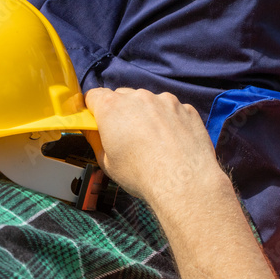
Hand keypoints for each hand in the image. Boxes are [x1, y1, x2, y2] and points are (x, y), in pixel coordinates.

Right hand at [83, 88, 229, 205]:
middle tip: (126, 136)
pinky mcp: (186, 108)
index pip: (94, 95)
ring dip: (147, 114)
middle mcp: (139, 97)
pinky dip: (169, 121)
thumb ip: (96, 141)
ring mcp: (165, 100)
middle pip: (122, 96)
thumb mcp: (107, 164)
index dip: (94, 108)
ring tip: (154, 142)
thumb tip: (93, 132)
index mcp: (113, 108)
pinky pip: (172, 110)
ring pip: (149, 102)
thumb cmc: (142, 175)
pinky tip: (173, 142)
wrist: (184, 183)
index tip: (98, 121)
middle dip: (121, 111)